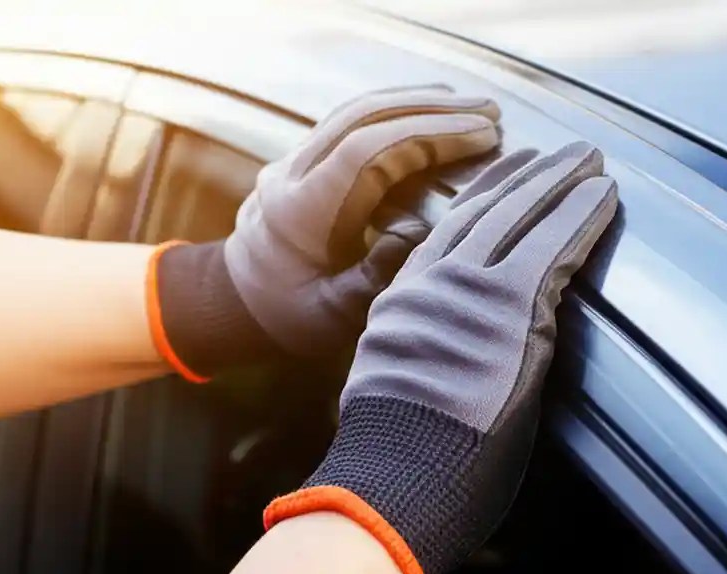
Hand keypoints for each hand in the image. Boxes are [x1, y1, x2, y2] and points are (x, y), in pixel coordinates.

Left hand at [147, 86, 500, 380]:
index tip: (481, 138)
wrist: (235, 303)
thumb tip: (421, 231)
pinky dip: (395, 111)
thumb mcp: (334, 316)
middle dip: (433, 111)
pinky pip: (350, 121)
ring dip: (417, 102)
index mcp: (301, 213)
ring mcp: (293, 160)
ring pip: (357, 111)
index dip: (428, 137)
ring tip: (471, 106)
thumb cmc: (290, 317)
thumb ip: (374, 277)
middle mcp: (292, 175)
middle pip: (364, 118)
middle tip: (491, 113)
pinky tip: (431, 112)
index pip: (368, 152)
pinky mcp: (302, 159)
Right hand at [264, 142, 618, 573]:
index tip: (505, 172)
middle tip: (558, 151)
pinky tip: (604, 192)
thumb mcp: (394, 398)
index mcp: (405, 306)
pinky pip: (553, 245)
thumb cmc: (402, 464)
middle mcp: (432, 286)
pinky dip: (581, 215)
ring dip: (560, 181)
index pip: (448, 236)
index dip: (482, 198)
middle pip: (486, 212)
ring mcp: (469, 292)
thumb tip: (444, 379)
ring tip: (590, 157)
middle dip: (526, 175)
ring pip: (521, 216)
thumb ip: (423, 367)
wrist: (396, 478)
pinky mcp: (508, 306)